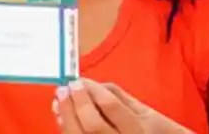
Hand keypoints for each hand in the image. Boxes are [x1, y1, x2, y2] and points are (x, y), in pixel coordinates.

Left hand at [57, 80, 190, 133]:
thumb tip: (91, 86)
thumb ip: (120, 98)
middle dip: (77, 103)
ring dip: (66, 117)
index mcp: (140, 131)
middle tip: (67, 87)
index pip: (111, 107)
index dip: (92, 91)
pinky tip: (63, 118)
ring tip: (60, 100)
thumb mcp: (148, 114)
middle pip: (93, 125)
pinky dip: (68, 129)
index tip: (79, 80)